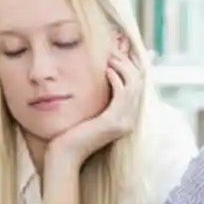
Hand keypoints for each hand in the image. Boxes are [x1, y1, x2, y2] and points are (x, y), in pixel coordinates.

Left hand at [45, 51, 143, 168]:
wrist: (65, 153)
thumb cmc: (73, 131)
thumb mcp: (91, 109)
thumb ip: (100, 96)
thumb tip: (103, 73)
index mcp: (126, 117)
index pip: (137, 85)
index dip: (131, 66)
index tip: (118, 52)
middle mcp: (129, 120)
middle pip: (139, 82)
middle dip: (128, 62)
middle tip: (113, 50)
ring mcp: (124, 122)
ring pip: (134, 85)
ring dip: (123, 67)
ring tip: (109, 57)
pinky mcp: (114, 121)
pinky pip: (122, 93)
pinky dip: (117, 78)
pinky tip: (106, 70)